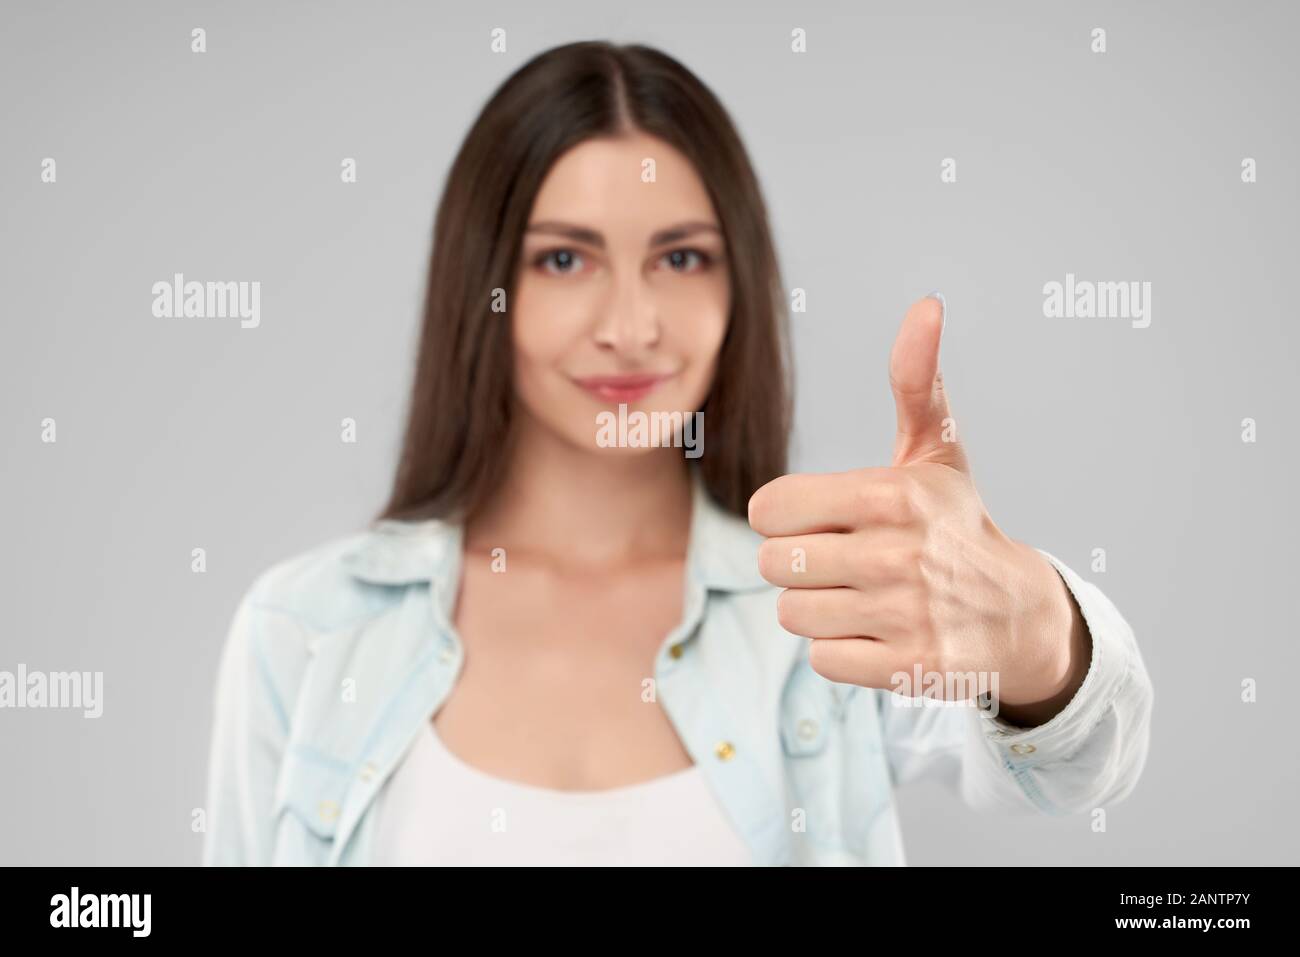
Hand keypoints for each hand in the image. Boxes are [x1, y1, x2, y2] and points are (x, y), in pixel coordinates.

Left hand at [748, 295, 1089, 724]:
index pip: (767, 510)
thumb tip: (926, 304)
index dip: (785, 517)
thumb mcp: (937, 453)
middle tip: (842, 560)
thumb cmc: (958, 525)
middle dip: (799, 563)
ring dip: (818, 608)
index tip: (820, 520)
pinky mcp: (910, 668)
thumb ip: (916, 382)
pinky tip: (878, 631)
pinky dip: (841, 650)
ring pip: (793, 614)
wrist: (1021, 613)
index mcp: (890, 493)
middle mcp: (896, 553)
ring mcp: (904, 615)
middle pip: (774, 564)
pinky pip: (822, 660)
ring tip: (862, 596)